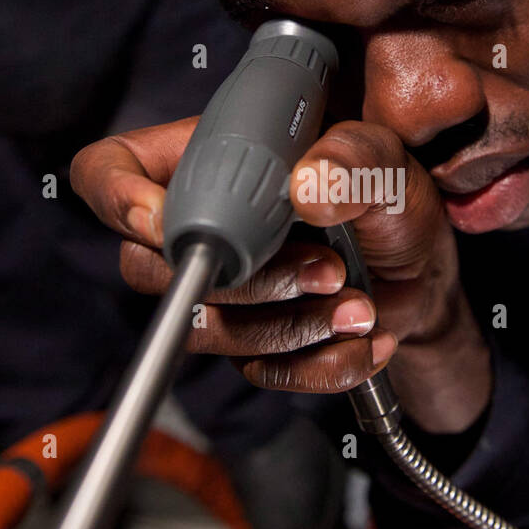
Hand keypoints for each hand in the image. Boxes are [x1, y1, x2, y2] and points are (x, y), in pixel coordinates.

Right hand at [70, 118, 492, 429]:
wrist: (421, 263)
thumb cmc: (385, 193)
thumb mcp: (381, 157)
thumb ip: (352, 159)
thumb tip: (308, 190)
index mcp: (198, 161)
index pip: (107, 172)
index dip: (115, 197)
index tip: (167, 218)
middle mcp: (195, 229)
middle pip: (151, 269)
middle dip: (244, 279)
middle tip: (326, 268)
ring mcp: (218, 293)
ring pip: (206, 330)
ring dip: (291, 326)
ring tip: (360, 304)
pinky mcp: (250, 344)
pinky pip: (259, 372)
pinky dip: (320, 364)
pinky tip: (366, 338)